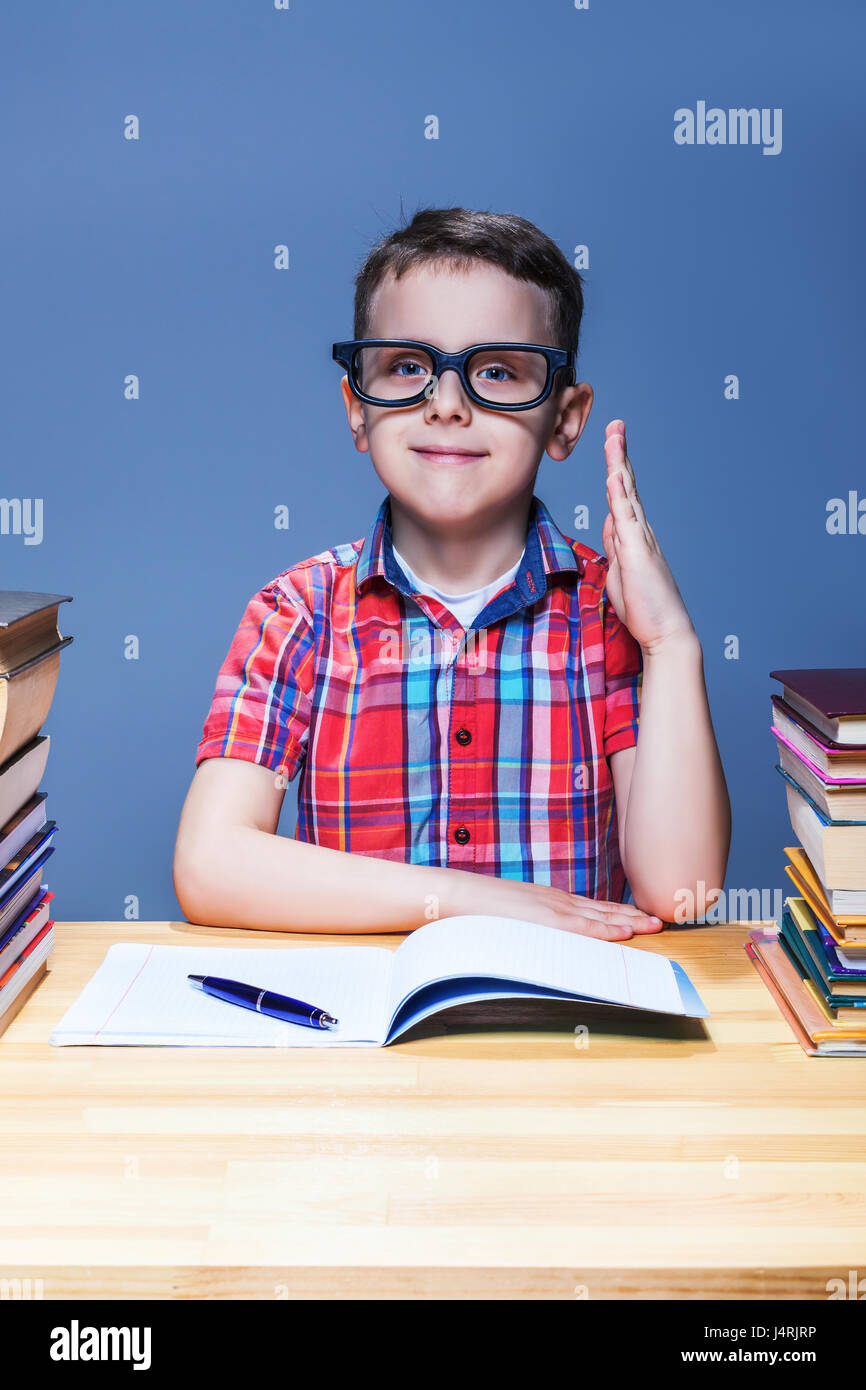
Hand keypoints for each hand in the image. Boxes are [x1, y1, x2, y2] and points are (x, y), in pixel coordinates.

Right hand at [448, 868, 664, 939]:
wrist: (459, 895)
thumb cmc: (482, 909)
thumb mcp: (515, 914)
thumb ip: (533, 922)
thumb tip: (543, 937)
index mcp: (551, 900)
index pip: (593, 907)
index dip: (619, 912)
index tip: (639, 917)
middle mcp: (558, 901)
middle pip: (604, 909)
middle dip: (633, 916)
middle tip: (660, 920)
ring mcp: (554, 909)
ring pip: (600, 916)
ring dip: (629, 921)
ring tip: (653, 926)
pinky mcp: (547, 919)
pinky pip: (584, 927)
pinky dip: (607, 930)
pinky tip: (625, 932)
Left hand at [601, 421, 695, 655]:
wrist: (664, 632)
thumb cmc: (643, 606)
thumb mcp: (619, 570)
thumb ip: (615, 543)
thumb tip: (610, 521)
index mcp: (632, 536)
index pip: (621, 495)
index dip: (616, 468)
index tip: (612, 444)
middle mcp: (639, 531)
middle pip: (626, 485)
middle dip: (620, 453)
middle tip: (616, 425)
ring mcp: (640, 540)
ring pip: (626, 493)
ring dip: (619, 463)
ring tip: (615, 435)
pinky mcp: (637, 552)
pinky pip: (626, 518)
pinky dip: (620, 495)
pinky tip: (615, 474)